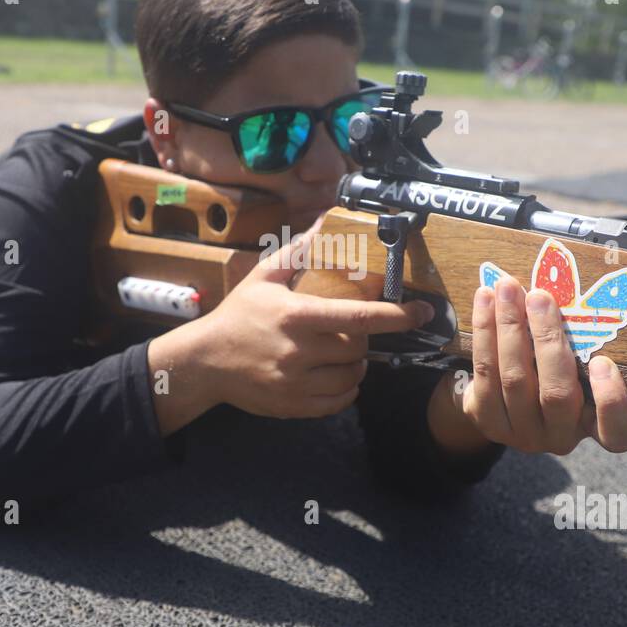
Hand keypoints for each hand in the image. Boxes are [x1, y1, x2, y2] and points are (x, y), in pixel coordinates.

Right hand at [148, 226, 430, 428]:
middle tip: (350, 332)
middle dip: (363, 340)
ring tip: (342, 354)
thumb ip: (299, 252)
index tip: (422, 312)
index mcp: (297, 316)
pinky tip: (333, 376)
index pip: (359, 319)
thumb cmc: (239, 314)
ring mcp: (296, 383)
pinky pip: (338, 402)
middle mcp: (299, 352)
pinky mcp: (293, 406)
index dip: (397, 316)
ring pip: (352, 378)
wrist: (204, 362)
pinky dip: (345, 390)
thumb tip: (325, 220)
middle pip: (358, 349)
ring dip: (356, 365)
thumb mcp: (264, 277)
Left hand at [446, 275, 626, 454]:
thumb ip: (577, 345)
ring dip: (509, 326)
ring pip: (514, 378)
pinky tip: (485, 300)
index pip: (617, 432)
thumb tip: (563, 294)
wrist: (499, 400)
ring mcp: (521, 432)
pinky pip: (485, 370)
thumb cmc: (549, 373)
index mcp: (592, 425)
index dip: (612, 401)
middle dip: (547, 339)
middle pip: (556, 393)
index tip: (603, 362)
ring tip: (507, 288)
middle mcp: (559, 436)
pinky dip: (485, 330)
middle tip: (539, 297)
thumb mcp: (573, 366)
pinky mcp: (487, 420)